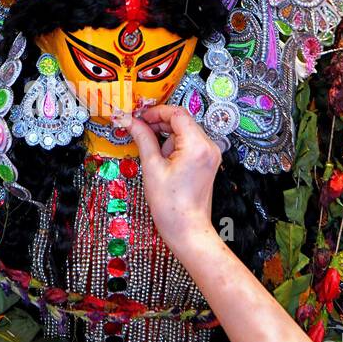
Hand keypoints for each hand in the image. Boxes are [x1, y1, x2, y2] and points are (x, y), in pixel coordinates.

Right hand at [120, 104, 221, 254]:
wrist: (187, 228)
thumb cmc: (171, 205)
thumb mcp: (152, 168)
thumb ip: (143, 139)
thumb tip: (132, 122)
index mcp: (197, 145)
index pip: (177, 113)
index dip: (156, 112)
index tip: (140, 117)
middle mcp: (209, 146)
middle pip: (182, 122)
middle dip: (160, 125)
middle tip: (140, 132)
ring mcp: (210, 154)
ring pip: (184, 133)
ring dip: (167, 138)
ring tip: (156, 159)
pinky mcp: (208, 162)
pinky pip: (189, 144)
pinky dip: (175, 147)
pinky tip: (164, 163)